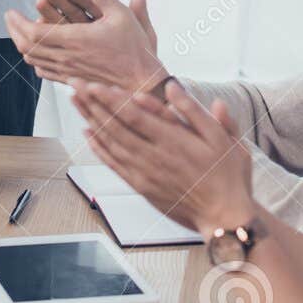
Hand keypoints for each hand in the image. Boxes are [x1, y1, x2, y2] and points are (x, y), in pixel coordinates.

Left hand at [5, 0, 164, 91]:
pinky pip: (46, 72)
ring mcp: (69, 71)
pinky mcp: (74, 80)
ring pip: (34, 60)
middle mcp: (67, 58)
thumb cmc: (134, 49)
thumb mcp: (121, 15)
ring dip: (22, 45)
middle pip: (27, 46)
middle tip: (10, 18)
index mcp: (75, 40)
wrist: (141, 83)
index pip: (33, 33)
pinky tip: (38, 53)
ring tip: (19, 32)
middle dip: (14, 31)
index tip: (11, 11)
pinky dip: (36, 60)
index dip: (17, 22)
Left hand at [71, 81, 253, 234]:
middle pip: (115, 126)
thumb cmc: (228, 176)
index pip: (134, 116)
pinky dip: (98, 148)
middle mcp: (153, 157)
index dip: (110, 99)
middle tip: (74, 85)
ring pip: (110, 143)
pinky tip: (87, 135)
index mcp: (173, 141)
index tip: (94, 84)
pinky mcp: (142, 187)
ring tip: (75, 102)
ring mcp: (145, 173)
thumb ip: (195, 112)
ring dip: (90, 121)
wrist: (224, 218)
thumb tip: (173, 87)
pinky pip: (114, 164)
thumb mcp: (224, 138)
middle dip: (92, 104)